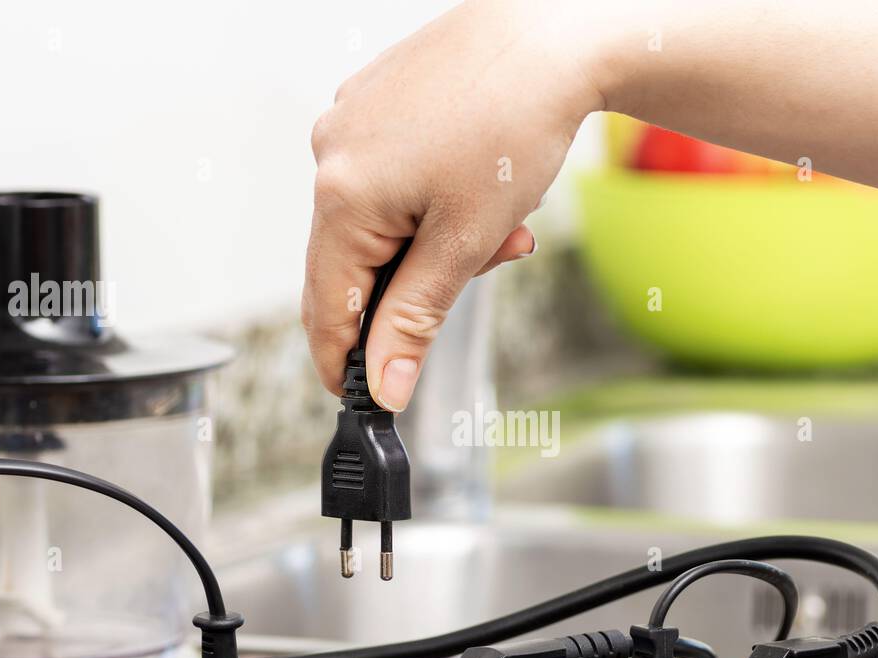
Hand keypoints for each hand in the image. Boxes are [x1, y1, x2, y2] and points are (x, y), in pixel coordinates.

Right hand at [302, 0, 601, 409]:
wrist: (551, 32)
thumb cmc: (513, 123)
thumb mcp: (465, 242)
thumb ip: (414, 319)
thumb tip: (385, 384)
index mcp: (342, 195)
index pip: (326, 308)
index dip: (345, 363)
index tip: (365, 400)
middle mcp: (330, 155)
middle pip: (352, 265)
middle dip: (415, 289)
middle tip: (478, 275)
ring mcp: (349, 123)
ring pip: (378, 224)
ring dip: (433, 245)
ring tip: (500, 225)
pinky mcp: (374, 105)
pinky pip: (388, 180)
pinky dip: (430, 203)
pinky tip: (477, 186)